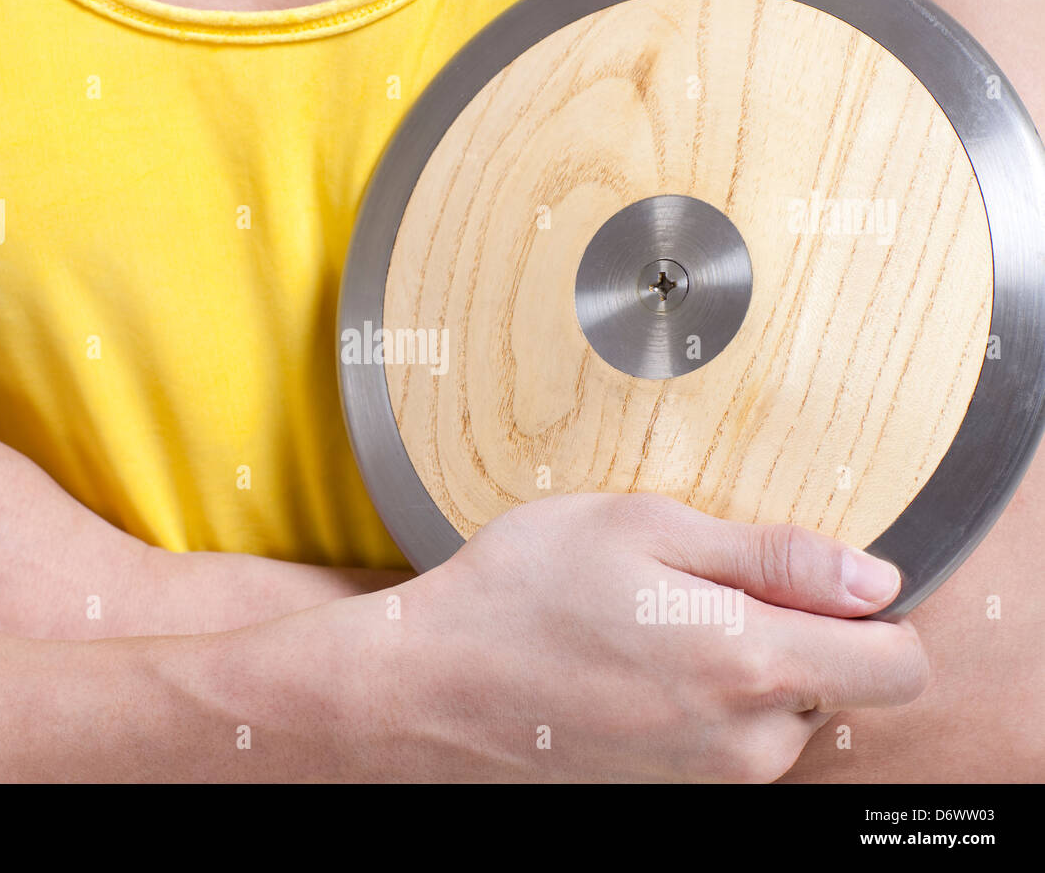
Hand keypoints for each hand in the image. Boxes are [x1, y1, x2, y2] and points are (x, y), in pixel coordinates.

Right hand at [405, 492, 927, 781]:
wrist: (425, 691)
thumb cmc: (520, 594)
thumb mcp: (641, 528)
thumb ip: (770, 555)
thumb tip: (873, 578)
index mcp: (750, 664)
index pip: (900, 665)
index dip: (868, 611)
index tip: (808, 579)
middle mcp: (744, 745)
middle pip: (834, 688)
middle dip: (789, 634)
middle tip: (689, 590)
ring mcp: (705, 783)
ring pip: (777, 717)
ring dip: (737, 670)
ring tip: (647, 627)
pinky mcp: (669, 797)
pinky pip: (723, 745)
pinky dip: (698, 705)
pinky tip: (627, 669)